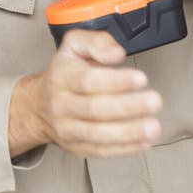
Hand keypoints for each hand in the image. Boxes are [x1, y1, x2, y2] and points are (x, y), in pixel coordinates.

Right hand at [10, 29, 162, 158]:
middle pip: (95, 109)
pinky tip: (145, 142)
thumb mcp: (73, 45)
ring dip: (129, 132)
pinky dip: (126, 148)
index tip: (141, 78)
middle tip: (154, 101)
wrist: (38, 106)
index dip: (116, 81)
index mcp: (62, 77)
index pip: (88, 81)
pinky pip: (102, 151)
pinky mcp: (77, 147)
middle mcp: (62, 105)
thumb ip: (96, 42)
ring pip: (98, 134)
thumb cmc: (64, 73)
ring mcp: (68, 129)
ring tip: (153, 127)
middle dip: (128, 107)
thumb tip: (116, 53)